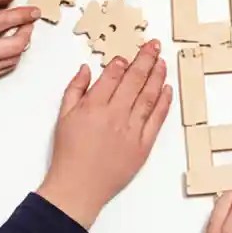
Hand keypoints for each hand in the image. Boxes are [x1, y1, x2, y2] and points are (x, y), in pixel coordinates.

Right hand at [0, 6, 38, 99]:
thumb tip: (8, 12)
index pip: (0, 22)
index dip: (21, 16)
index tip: (33, 11)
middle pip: (14, 45)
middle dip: (27, 32)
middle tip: (29, 22)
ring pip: (14, 58)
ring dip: (22, 44)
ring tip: (21, 32)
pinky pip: (6, 67)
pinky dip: (13, 55)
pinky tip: (11, 45)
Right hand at [37, 41, 170, 228]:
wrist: (79, 187)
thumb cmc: (69, 154)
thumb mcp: (63, 117)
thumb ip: (75, 90)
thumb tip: (86, 69)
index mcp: (93, 107)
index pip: (112, 76)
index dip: (122, 62)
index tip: (128, 54)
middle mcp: (115, 115)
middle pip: (134, 80)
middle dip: (145, 59)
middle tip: (153, 45)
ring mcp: (131, 130)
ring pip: (149, 96)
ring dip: (157, 76)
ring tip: (162, 61)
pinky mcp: (143, 145)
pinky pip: (157, 119)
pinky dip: (164, 102)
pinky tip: (168, 89)